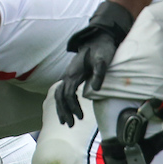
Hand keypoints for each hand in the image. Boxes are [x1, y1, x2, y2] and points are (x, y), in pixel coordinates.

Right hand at [54, 1, 132, 126]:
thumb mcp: (103, 60)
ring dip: (61, 109)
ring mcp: (68, 76)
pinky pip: (63, 92)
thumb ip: (99, 73)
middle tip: (70, 125)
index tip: (80, 117)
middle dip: (64, 111)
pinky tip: (66, 110)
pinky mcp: (72, 76)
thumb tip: (95, 89)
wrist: (98, 38)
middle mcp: (68, 75)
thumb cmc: (102, 49)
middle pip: (60, 97)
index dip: (73, 106)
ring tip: (66, 122)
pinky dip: (62, 103)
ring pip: (59, 95)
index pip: (68, 94)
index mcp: (73, 73)